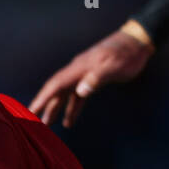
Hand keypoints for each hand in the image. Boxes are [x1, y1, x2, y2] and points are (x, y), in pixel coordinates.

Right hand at [29, 28, 152, 127]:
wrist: (138, 42)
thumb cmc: (127, 55)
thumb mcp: (115, 67)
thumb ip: (97, 78)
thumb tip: (80, 91)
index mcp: (80, 68)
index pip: (56, 84)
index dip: (42, 98)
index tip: (31, 111)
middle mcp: (78, 71)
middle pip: (55, 90)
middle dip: (43, 105)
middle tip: (32, 121)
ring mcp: (84, 74)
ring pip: (64, 94)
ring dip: (55, 109)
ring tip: (47, 125)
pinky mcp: (92, 79)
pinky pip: (77, 96)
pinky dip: (71, 108)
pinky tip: (69, 121)